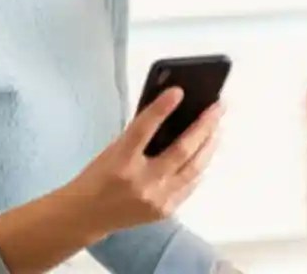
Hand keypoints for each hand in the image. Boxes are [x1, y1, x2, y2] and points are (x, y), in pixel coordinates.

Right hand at [61, 86, 223, 235]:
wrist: (88, 215)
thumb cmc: (99, 175)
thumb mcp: (112, 150)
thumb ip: (139, 135)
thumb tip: (172, 113)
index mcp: (120, 161)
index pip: (143, 129)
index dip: (161, 109)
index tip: (178, 91)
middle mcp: (141, 182)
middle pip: (180, 151)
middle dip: (204, 126)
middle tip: (218, 107)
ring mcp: (156, 199)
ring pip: (193, 169)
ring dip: (209, 145)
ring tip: (217, 127)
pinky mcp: (166, 211)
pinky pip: (190, 185)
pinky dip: (200, 166)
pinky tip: (206, 152)